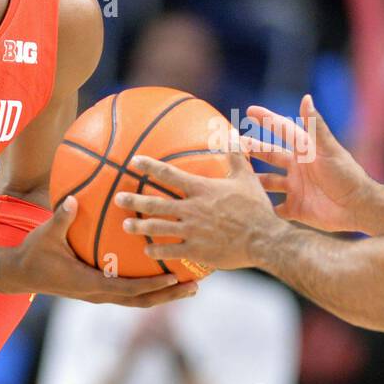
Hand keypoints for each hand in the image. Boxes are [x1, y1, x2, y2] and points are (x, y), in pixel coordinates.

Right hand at [8, 195, 199, 305]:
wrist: (19, 274)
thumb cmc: (33, 254)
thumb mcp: (46, 235)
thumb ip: (61, 218)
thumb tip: (71, 200)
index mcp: (90, 284)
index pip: (128, 290)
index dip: (152, 286)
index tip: (174, 278)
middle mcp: (99, 294)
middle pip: (142, 301)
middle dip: (169, 295)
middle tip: (195, 286)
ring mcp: (99, 295)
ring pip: (138, 301)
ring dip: (164, 295)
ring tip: (189, 285)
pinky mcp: (98, 291)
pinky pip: (129, 293)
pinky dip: (149, 288)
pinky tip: (163, 276)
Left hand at [114, 151, 279, 270]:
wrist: (265, 240)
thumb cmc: (257, 208)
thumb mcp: (247, 178)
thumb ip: (236, 156)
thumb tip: (232, 133)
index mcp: (202, 189)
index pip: (169, 174)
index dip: (150, 166)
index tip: (134, 161)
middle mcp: (192, 209)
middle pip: (156, 203)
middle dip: (134, 199)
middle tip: (118, 197)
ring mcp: (192, 231)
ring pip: (158, 228)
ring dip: (139, 227)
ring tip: (124, 225)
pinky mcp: (196, 250)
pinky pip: (170, 251)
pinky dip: (156, 250)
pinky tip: (147, 250)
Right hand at [242, 94, 373, 233]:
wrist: (358, 208)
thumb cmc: (346, 175)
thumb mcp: (328, 149)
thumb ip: (315, 126)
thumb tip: (306, 97)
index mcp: (305, 150)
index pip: (282, 130)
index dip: (267, 119)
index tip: (249, 110)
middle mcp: (298, 167)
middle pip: (270, 155)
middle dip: (252, 150)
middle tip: (232, 146)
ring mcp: (296, 187)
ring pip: (268, 181)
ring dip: (253, 179)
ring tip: (235, 176)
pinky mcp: (297, 208)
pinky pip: (274, 207)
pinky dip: (262, 207)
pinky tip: (248, 206)